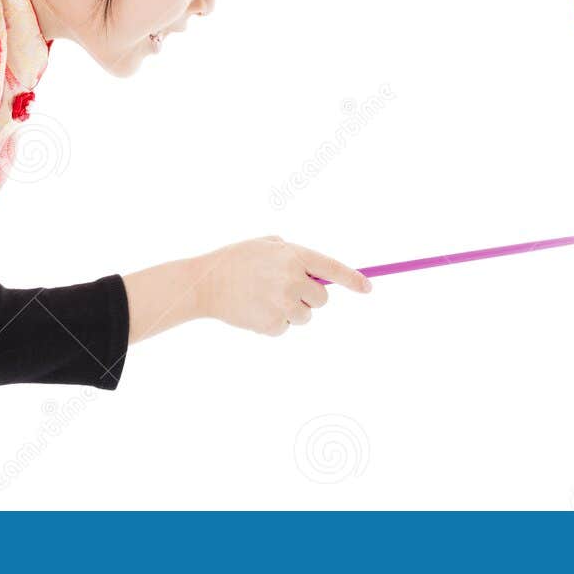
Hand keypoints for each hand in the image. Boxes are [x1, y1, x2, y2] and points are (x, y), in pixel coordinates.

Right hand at [195, 235, 370, 335]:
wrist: (205, 284)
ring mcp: (283, 304)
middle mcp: (292, 280)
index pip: (332, 269)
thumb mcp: (264, 244)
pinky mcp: (272, 324)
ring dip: (291, 311)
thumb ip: (291, 253)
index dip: (353, 279)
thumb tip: (313, 271)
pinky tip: (255, 311)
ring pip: (305, 316)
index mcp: (293, 256)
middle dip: (309, 296)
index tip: (368, 287)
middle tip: (285, 290)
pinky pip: (285, 328)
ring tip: (264, 299)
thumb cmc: (234, 260)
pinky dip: (273, 323)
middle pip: (321, 299)